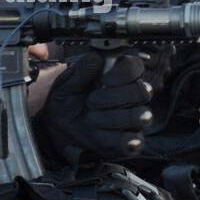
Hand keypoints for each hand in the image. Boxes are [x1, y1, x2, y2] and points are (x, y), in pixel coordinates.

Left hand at [36, 52, 152, 163]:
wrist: (58, 126)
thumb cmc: (67, 101)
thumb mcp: (67, 83)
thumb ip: (82, 71)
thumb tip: (95, 58)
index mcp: (118, 77)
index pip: (135, 68)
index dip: (122, 73)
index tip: (104, 79)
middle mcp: (130, 96)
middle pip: (141, 92)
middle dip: (114, 97)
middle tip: (92, 100)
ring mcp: (132, 119)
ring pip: (137, 116)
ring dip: (110, 118)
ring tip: (91, 118)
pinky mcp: (129, 141)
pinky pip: (134, 140)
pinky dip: (119, 139)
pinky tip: (105, 133)